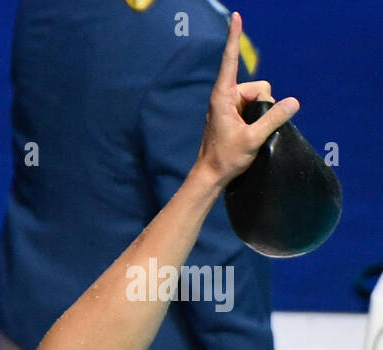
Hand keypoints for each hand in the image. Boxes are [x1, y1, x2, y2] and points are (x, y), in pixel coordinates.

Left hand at [195, 13, 299, 188]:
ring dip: (262, 112)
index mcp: (223, 97)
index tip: (235, 17)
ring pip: (261, 97)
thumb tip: (293, 101)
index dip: (234, 39)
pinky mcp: (235, 114)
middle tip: (251, 129)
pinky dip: (260, 116)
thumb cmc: (225, 158)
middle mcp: (225, 97)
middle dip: (264, 103)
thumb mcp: (253, 139)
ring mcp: (230, 105)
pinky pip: (257, 107)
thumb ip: (273, 118)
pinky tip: (251, 131)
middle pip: (260, 86)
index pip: (230, 61)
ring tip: (248, 133)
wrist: (211, 175)